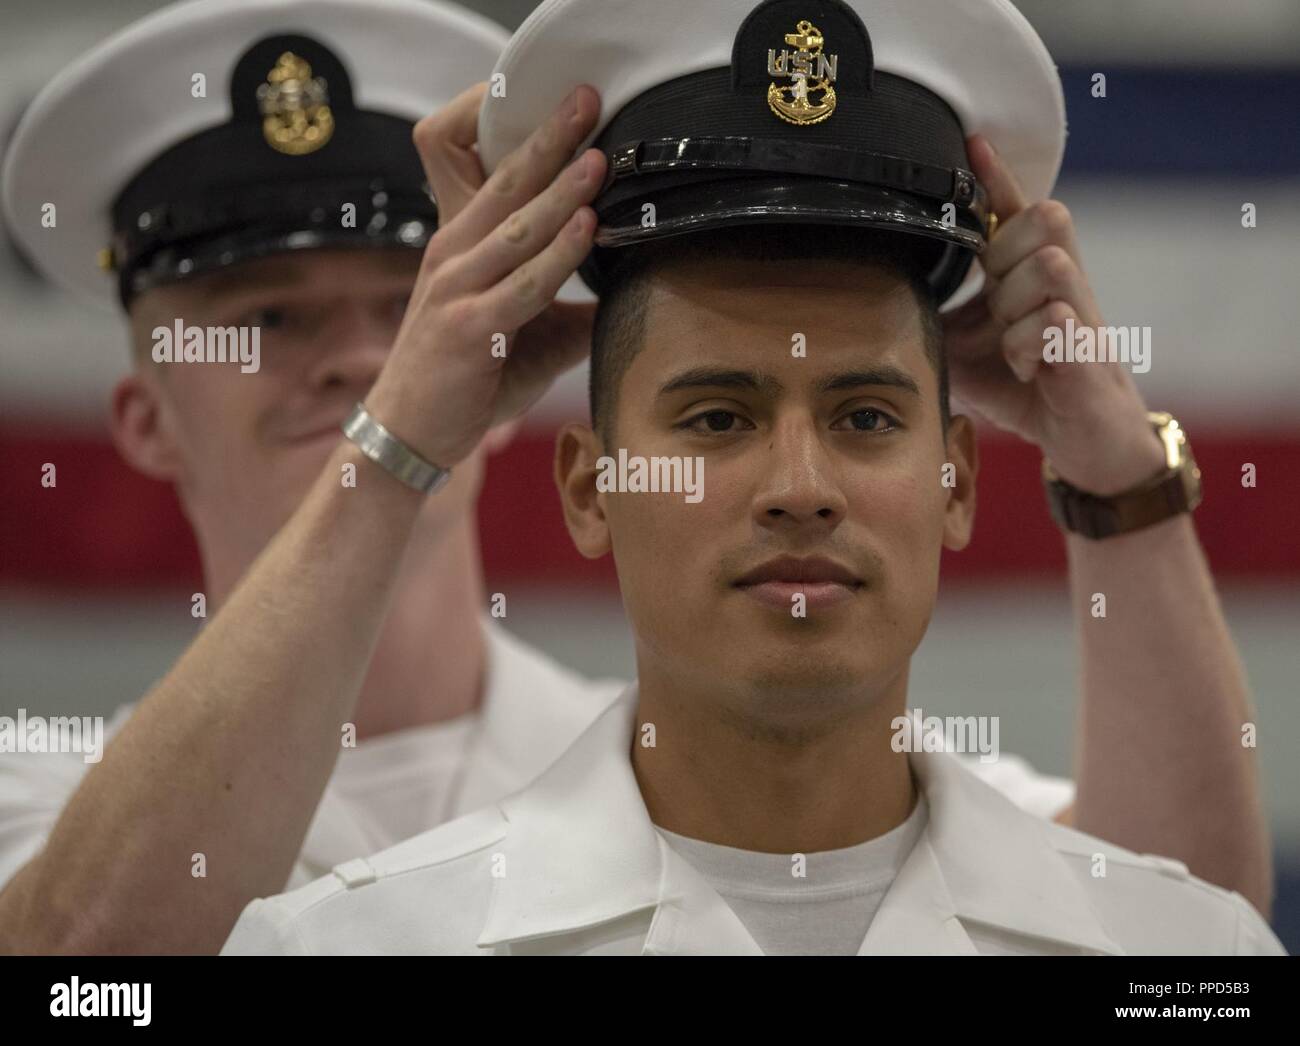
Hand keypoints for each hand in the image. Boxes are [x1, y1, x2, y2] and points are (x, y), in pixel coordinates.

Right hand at [366, 83, 605, 467]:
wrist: (410, 431)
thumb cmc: (467, 379)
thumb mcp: (523, 334)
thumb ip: (569, 309)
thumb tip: (629, 296)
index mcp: (462, 245)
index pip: (505, 181)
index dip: (540, 142)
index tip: (579, 108)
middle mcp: (453, 255)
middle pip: (508, 186)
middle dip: (549, 141)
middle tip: (588, 99)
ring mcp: (457, 289)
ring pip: (519, 230)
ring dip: (561, 192)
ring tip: (599, 158)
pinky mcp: (469, 328)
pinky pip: (523, 285)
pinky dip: (557, 256)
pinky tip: (587, 228)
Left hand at [941, 135, 1164, 495]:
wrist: (1083, 440)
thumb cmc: (1025, 387)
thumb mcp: (967, 348)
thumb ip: (939, 316)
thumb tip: (885, 296)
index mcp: (1028, 276)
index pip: (1016, 211)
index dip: (996, 177)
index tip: (971, 141)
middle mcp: (1063, 284)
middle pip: (1045, 219)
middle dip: (1009, 256)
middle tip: (998, 306)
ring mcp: (1081, 314)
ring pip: (1050, 268)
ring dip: (1018, 309)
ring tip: (1012, 348)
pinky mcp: (1091, 353)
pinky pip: (1057, 321)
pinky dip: (1030, 344)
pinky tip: (1028, 367)